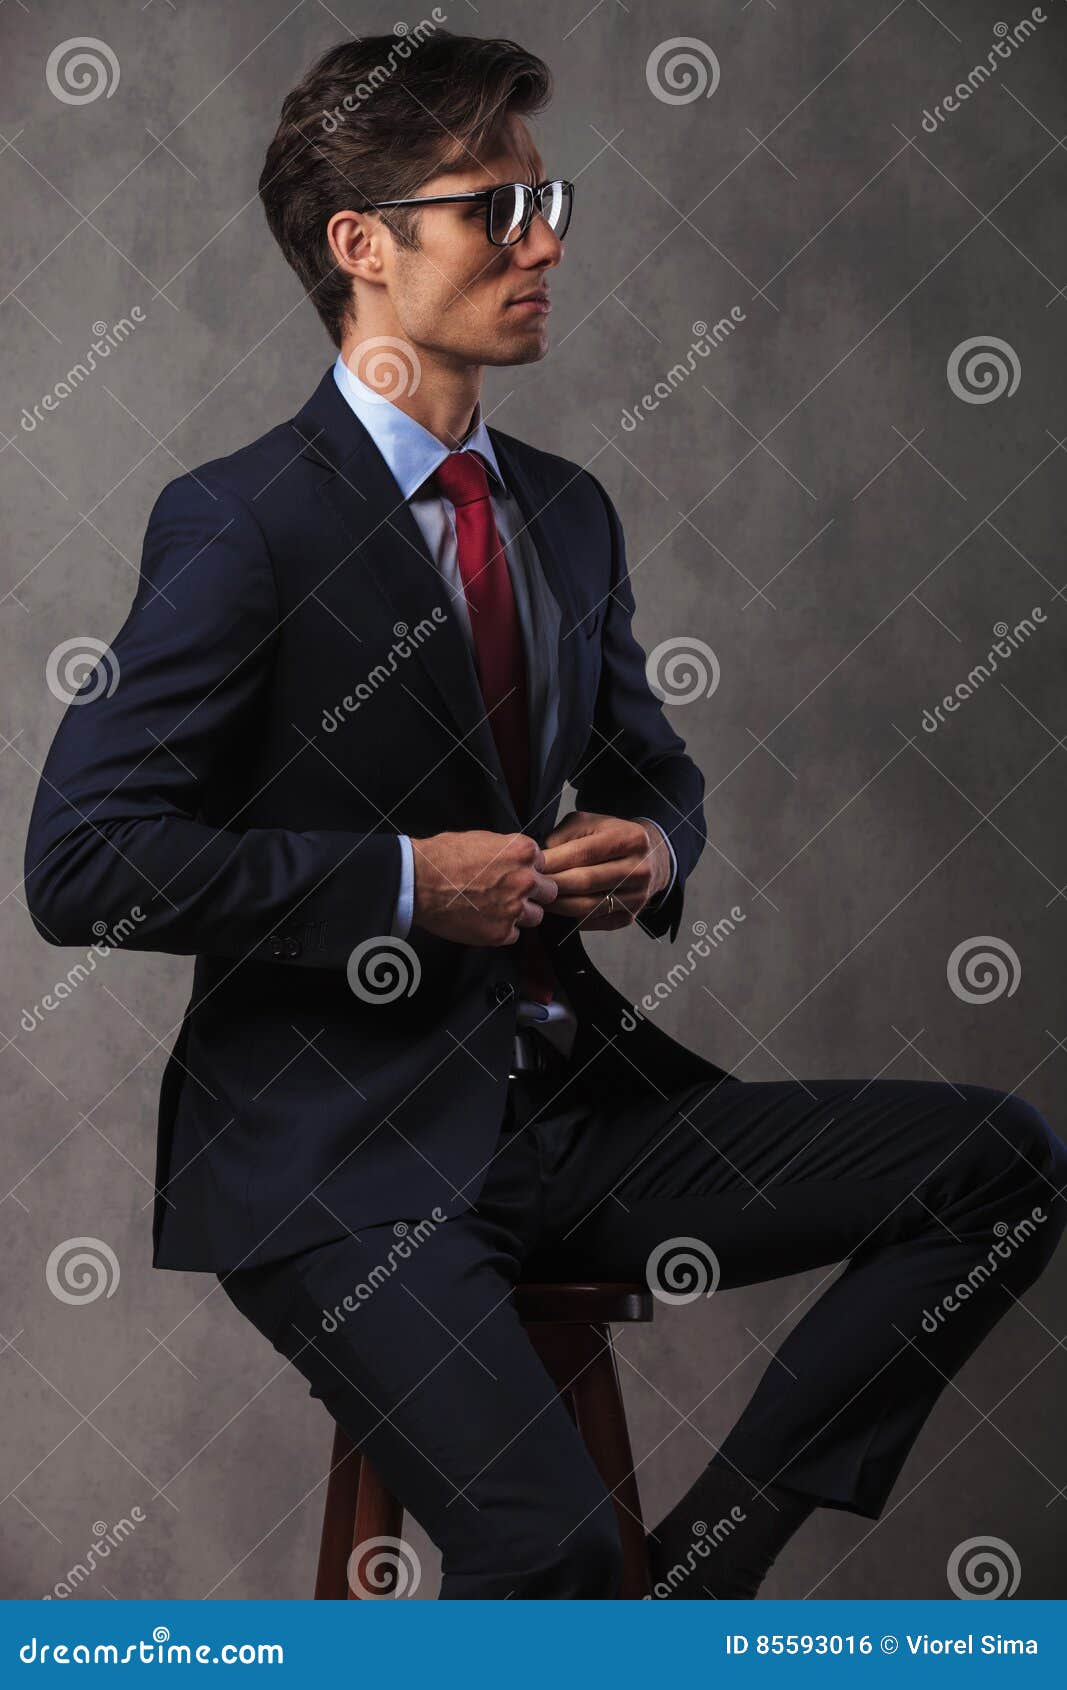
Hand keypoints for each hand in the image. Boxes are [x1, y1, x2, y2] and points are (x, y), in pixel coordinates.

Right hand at [409, 830, 557, 946]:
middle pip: (549, 891)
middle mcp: (525, 880)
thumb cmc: (443, 857)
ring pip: (536, 916)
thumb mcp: (482, 839)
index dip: (528, 870)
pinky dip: (502, 930)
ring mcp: (515, 909)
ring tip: (497, 909)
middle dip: (533, 892)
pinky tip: (484, 921)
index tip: (516, 874)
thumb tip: (516, 858)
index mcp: (523, 852)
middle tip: (512, 893)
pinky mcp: (501, 933)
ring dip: (521, 914)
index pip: (543, 864)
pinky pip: (515, 935)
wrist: (418, 881)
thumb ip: (507, 850)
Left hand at [539, 810, 670, 930]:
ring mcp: (638, 896)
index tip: (532, 866)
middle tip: (531, 885)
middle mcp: (640, 869)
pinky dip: (572, 917)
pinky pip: (594, 921)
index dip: (554, 861)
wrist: (650, 858)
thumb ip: (565, 835)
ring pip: (588, 906)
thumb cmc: (611, 837)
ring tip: (540, 898)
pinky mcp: (631, 916)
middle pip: (586, 881)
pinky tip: (559, 909)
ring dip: (559, 904)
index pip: (584, 853)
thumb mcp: (591, 823)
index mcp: (630, 839)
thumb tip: (542, 858)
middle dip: (553, 884)